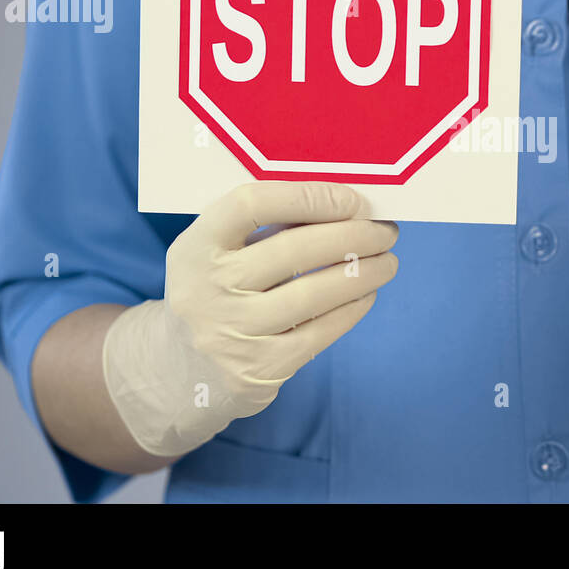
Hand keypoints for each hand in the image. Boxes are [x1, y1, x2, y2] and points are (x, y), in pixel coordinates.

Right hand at [103, 181, 398, 456]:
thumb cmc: (216, 293)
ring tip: (388, 262)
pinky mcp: (258, 370)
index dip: (309, 197)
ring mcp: (231, 332)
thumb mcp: (217, 254)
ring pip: (314, 294)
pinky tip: (366, 294)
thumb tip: (345, 204)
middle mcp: (207, 288)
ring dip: (363, 274)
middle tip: (386, 230)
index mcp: (195, 246)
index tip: (352, 200)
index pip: (251, 204)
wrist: (181, 370)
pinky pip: (319, 333)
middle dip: (353, 236)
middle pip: (293, 250)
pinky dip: (350, 309)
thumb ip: (264, 228)